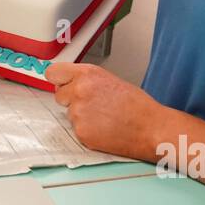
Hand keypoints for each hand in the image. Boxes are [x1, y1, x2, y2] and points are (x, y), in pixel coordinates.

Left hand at [46, 62, 171, 159]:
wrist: (151, 128)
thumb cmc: (138, 106)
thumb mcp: (111, 81)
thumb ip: (88, 80)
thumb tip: (72, 84)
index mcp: (88, 74)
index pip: (53, 73)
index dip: (58, 80)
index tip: (61, 84)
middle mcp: (79, 91)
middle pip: (58, 95)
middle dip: (70, 100)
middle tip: (92, 105)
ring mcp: (78, 112)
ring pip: (69, 114)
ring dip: (81, 116)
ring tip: (105, 118)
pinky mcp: (81, 132)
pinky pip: (77, 129)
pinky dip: (88, 131)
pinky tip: (105, 129)